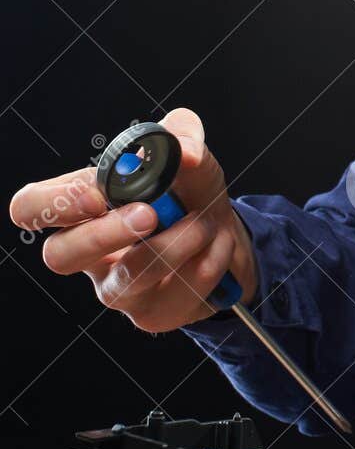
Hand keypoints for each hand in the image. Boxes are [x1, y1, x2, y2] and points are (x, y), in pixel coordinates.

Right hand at [9, 107, 258, 331]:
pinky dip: (209, 261)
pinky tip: (217, 244)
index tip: (99, 192)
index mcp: (83, 207)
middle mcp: (90, 252)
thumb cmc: (190, 194)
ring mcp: (119, 288)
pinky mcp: (153, 313)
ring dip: (176, 244)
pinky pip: (176, 294)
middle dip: (104, 234)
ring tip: (204, 222)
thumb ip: (182, 134)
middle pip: (58, 256)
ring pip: (127, 279)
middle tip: (150, 214)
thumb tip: (184, 151)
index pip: (30, 207)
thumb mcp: (189, 154)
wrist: (229, 235)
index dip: (56, 202)